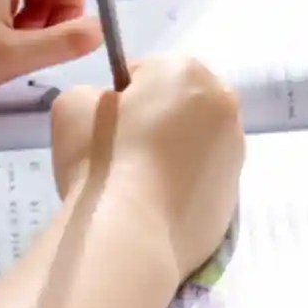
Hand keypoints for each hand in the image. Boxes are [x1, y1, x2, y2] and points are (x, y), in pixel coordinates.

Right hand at [50, 56, 244, 281]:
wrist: (132, 236)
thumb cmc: (101, 160)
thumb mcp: (72, 105)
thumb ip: (93, 95)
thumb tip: (109, 111)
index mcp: (187, 71)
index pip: (148, 72)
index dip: (121, 97)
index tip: (105, 125)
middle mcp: (223, 107)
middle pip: (181, 106)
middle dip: (156, 122)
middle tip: (121, 154)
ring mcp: (235, 156)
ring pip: (196, 145)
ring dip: (173, 155)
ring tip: (139, 185)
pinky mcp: (234, 199)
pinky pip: (203, 183)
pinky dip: (184, 188)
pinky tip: (155, 208)